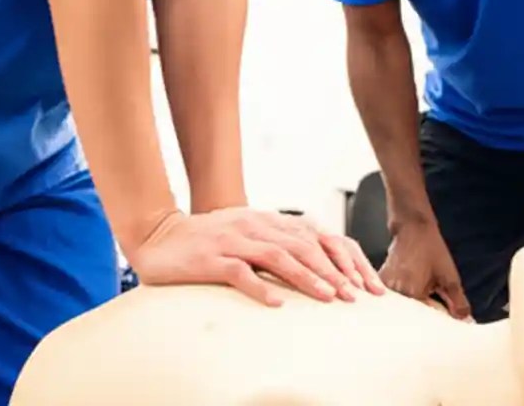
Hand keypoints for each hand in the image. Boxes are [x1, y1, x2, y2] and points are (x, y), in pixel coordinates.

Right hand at [130, 208, 385, 305]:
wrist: (160, 236)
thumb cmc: (210, 240)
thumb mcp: (250, 235)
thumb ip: (281, 243)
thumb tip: (323, 260)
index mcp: (269, 220)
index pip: (317, 235)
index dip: (343, 257)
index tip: (363, 281)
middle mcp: (256, 225)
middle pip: (303, 246)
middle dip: (333, 270)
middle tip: (353, 294)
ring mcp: (233, 240)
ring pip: (278, 256)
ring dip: (306, 277)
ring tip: (328, 296)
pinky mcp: (210, 259)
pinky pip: (239, 272)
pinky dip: (260, 287)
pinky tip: (277, 303)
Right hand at [379, 220, 470, 319]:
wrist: (412, 229)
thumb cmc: (431, 250)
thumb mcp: (449, 277)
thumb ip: (458, 302)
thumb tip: (465, 321)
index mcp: (412, 294)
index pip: (426, 322)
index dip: (437, 323)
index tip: (445, 321)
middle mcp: (395, 295)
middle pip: (411, 318)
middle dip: (424, 320)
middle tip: (435, 311)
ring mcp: (384, 289)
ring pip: (401, 310)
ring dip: (412, 311)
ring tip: (423, 301)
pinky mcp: (380, 284)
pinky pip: (392, 301)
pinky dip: (402, 302)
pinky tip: (411, 294)